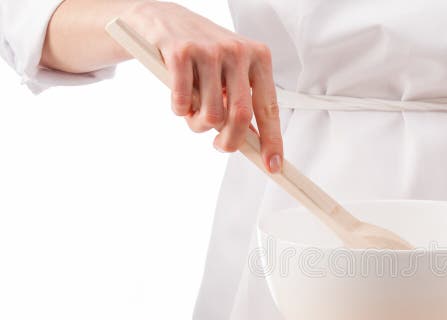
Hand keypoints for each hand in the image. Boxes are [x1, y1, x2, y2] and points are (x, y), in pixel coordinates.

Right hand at [120, 1, 281, 170]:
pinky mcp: (181, 53)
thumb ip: (244, 103)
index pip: (269, 108)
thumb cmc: (205, 54)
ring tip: (194, 109)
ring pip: (210, 114)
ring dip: (199, 123)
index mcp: (258, 57)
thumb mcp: (233, 73)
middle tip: (221, 145)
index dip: (272, 141)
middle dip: (230, 141)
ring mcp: (210, 51)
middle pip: (240, 116)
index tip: (273, 165)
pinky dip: (179, 110)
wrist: (166, 20)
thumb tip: (255, 143)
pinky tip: (179, 94)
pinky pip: (182, 103)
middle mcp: (238, 51)